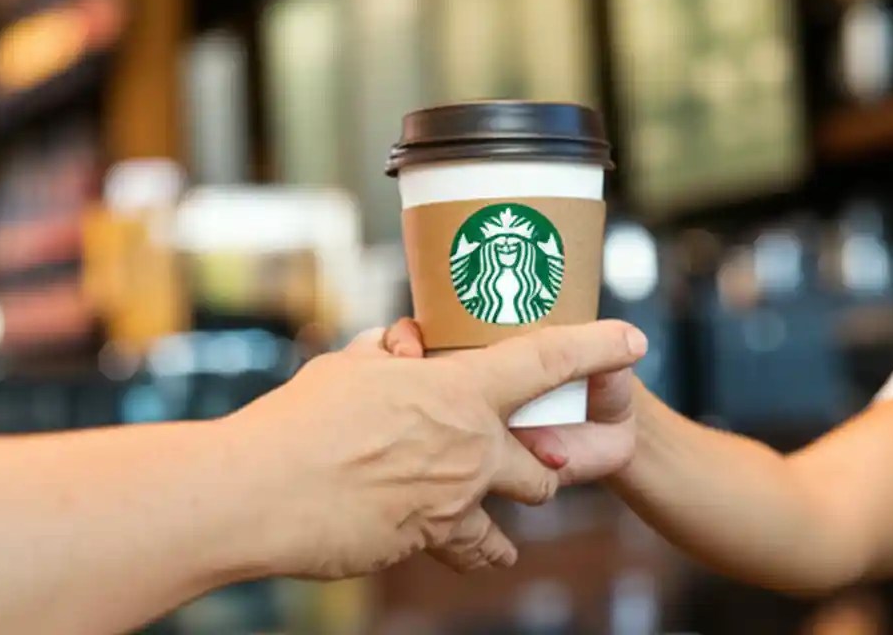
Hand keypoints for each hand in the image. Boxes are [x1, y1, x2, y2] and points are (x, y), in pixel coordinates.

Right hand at [225, 319, 646, 579]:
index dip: (598, 345)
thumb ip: (383, 357)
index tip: (635, 340)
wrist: (258, 494)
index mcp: (458, 391)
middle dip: (542, 460)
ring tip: (493, 497)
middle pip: (542, 461)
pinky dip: (479, 548)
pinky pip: (473, 550)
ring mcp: (455, 499)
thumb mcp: (345, 370)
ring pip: (515, 508)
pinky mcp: (428, 541)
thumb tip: (394, 347)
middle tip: (527, 454)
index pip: (547, 360)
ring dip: (509, 503)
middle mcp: (471, 447)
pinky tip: (483, 552)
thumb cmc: (297, 421)